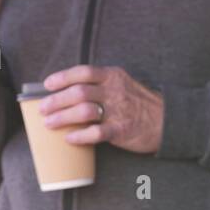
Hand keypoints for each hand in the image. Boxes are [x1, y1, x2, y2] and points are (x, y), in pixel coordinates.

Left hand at [38, 65, 164, 154]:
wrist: (167, 120)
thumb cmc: (139, 103)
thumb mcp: (123, 84)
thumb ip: (101, 85)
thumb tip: (67, 92)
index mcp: (113, 76)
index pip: (83, 72)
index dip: (63, 77)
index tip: (47, 85)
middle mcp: (115, 90)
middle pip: (79, 92)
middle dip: (56, 101)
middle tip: (43, 109)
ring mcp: (118, 110)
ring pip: (84, 111)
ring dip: (63, 117)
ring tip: (49, 124)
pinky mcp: (121, 130)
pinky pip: (96, 133)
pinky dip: (79, 135)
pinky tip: (69, 138)